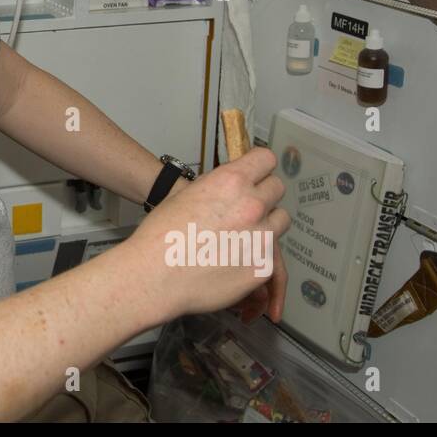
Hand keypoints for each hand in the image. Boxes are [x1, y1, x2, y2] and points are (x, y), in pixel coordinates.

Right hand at [129, 147, 289, 322]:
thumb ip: (218, 188)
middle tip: (247, 207)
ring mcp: (261, 238)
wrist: (155, 276)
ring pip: (280, 221)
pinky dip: (256, 255)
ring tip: (243, 236)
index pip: (266, 159)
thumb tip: (232, 188)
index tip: (256, 174)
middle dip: (264, 195)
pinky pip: (270, 254)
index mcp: (231, 182)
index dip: (260, 167)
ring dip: (267, 224)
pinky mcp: (263, 267)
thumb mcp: (187, 195)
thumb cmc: (161, 236)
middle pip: (277, 189)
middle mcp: (252, 205)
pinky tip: (234, 261)